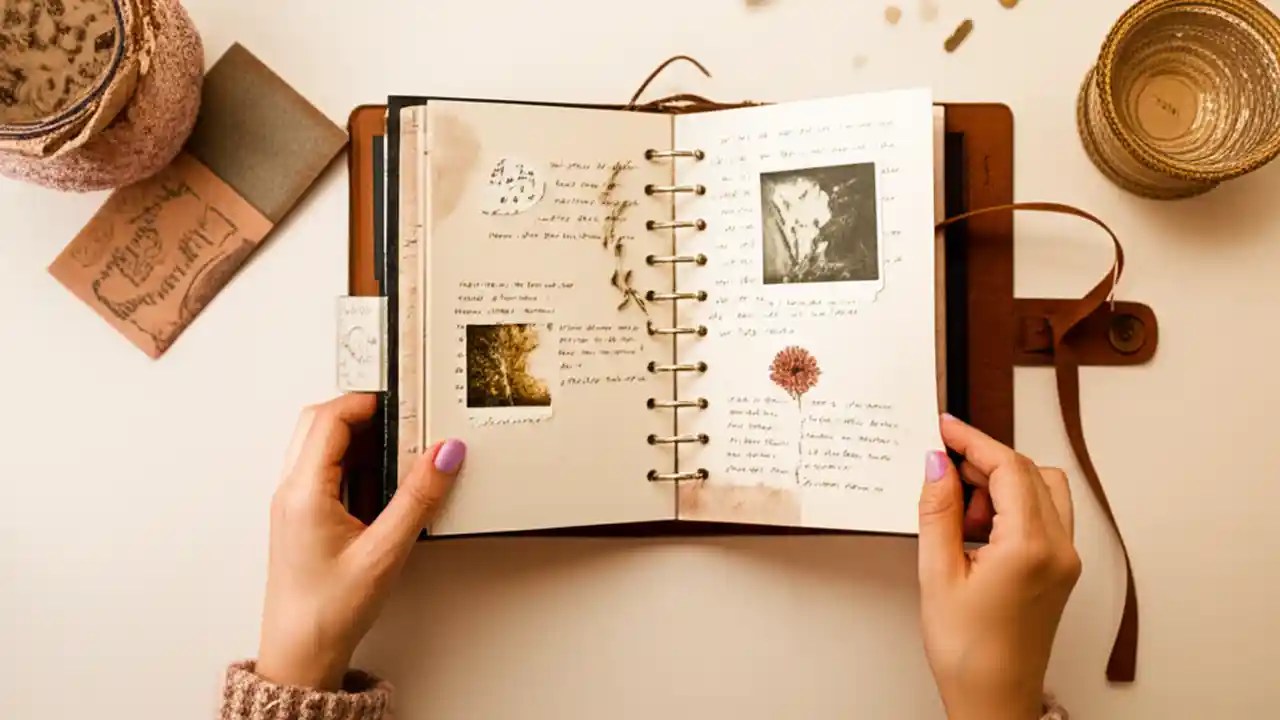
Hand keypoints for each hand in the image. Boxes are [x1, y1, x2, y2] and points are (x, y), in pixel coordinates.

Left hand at [256, 394, 465, 689]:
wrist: (301, 652)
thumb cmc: (329, 610)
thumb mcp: (386, 552)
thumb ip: (418, 498)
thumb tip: (444, 454)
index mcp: (304, 491)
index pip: (330, 419)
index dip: (367, 402)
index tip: (403, 404)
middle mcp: (291, 490)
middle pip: (318, 423)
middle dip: (361, 413)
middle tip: (402, 421)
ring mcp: (293, 502)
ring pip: (318, 445)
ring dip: (356, 438)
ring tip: (397, 453)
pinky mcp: (302, 516)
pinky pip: (323, 470)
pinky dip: (351, 463)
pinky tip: (381, 485)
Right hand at [917, 414, 1080, 719]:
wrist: (994, 700)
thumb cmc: (969, 652)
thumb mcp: (938, 574)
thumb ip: (938, 510)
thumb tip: (937, 465)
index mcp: (1031, 547)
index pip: (1009, 467)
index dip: (973, 440)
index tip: (945, 427)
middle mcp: (1059, 549)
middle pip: (1029, 472)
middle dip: (985, 463)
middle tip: (942, 472)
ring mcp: (1065, 560)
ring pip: (1042, 491)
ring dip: (1002, 486)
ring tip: (961, 518)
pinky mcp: (1061, 570)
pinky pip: (1044, 517)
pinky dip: (1012, 509)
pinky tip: (978, 533)